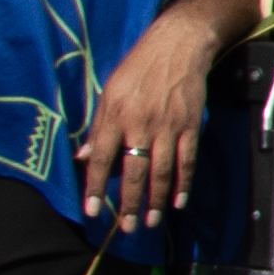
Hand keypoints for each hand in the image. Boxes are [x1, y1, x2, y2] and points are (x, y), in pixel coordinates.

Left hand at [81, 7, 221, 235]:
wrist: (178, 46)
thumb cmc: (138, 68)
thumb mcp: (109, 92)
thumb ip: (98, 127)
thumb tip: (83, 156)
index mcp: (116, 116)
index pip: (102, 159)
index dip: (95, 186)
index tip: (92, 211)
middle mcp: (141, 124)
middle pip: (133, 172)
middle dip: (128, 203)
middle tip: (126, 228)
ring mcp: (168, 127)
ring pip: (161, 172)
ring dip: (156, 200)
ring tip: (151, 222)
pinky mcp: (190, 126)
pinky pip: (186, 160)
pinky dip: (184, 183)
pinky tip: (179, 201)